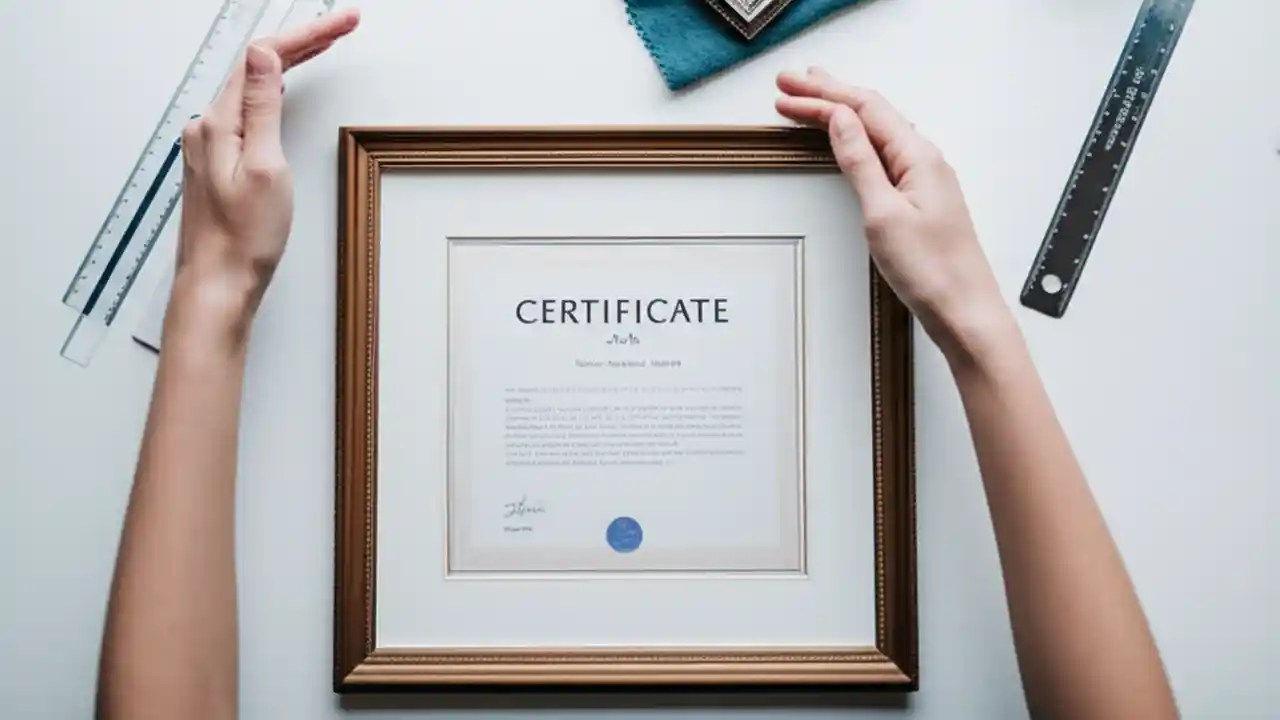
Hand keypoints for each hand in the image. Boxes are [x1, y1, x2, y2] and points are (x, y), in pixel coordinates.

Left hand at [172, 10, 359, 333]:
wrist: (217, 284)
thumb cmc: (242, 241)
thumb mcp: (266, 169)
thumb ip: (264, 109)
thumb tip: (266, 57)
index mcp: (219, 124)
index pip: (264, 57)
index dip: (307, 34)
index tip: (343, 22)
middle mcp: (209, 127)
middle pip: (259, 65)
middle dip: (305, 40)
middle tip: (345, 24)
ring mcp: (211, 142)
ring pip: (254, 83)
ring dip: (291, 59)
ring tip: (324, 41)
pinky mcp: (218, 159)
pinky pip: (248, 106)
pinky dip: (276, 87)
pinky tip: (286, 83)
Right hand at [776, 68, 1014, 362]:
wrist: (965, 311)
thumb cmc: (930, 271)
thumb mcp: (882, 214)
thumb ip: (860, 163)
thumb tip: (841, 120)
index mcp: (918, 156)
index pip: (864, 110)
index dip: (822, 96)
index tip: (787, 90)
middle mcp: (924, 159)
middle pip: (871, 112)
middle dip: (829, 93)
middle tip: (790, 81)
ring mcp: (924, 178)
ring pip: (876, 130)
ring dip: (841, 112)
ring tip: (812, 97)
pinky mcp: (920, 198)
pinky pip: (884, 152)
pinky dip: (856, 138)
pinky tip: (847, 137)